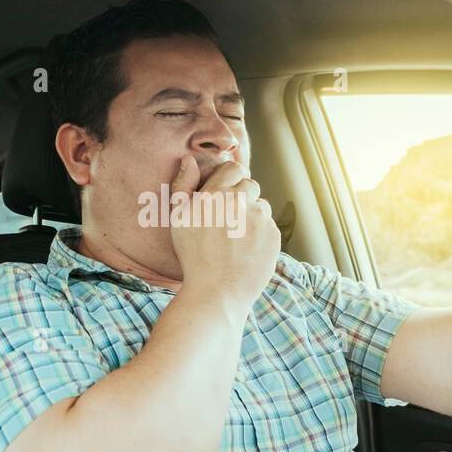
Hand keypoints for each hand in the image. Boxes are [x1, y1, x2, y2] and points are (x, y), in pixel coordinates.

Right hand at [169, 153, 279, 313]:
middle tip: (227, 220)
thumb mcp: (177, 219)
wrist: (216, 292)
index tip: (224, 194)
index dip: (229, 179)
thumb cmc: (192, 256)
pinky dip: (260, 234)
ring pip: (261, 205)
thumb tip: (188, 159)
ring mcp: (260, 219)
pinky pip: (269, 225)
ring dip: (251, 215)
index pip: (234, 168)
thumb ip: (182, 185)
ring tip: (235, 238)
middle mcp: (241, 201)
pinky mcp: (273, 236)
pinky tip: (245, 250)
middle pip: (249, 185)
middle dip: (240, 197)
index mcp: (217, 193)